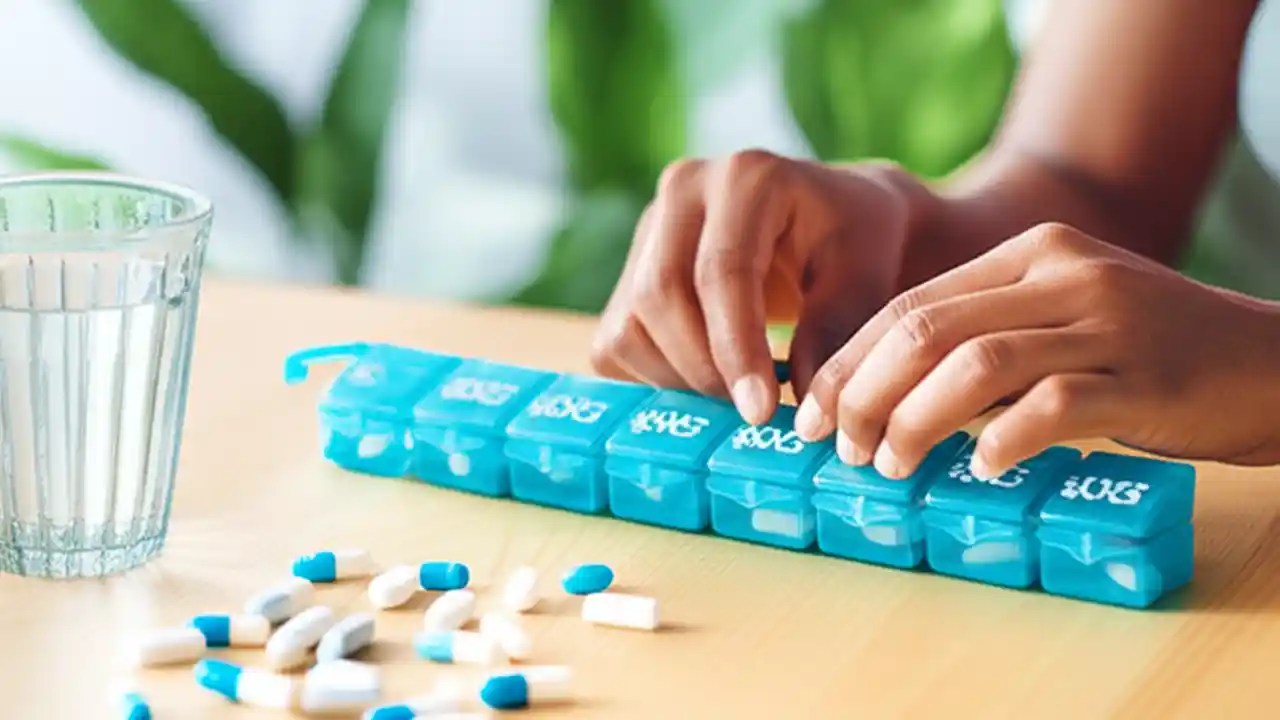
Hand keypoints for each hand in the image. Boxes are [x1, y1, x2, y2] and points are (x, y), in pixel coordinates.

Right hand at [590, 150, 924, 422]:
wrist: (833, 222)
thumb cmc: (857, 247)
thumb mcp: (866, 280)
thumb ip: (836, 334)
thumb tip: (805, 410)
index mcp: (747, 177)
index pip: (721, 270)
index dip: (735, 348)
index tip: (760, 412)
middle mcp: (683, 189)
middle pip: (659, 294)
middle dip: (703, 369)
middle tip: (751, 413)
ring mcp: (648, 229)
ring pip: (629, 325)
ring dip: (678, 380)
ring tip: (738, 395)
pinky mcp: (629, 270)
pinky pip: (615, 344)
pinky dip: (655, 379)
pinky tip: (709, 381)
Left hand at [794, 222, 1279, 476]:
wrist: (1269, 363)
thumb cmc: (1147, 352)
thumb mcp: (1062, 319)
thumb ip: (987, 340)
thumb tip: (888, 400)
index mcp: (1032, 252)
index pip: (910, 304)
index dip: (850, 362)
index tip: (814, 415)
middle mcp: (1063, 274)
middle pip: (928, 329)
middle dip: (866, 394)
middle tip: (842, 449)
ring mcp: (1106, 322)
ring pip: (977, 364)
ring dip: (916, 420)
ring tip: (892, 465)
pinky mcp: (1144, 377)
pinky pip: (1053, 405)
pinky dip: (1003, 438)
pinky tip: (981, 465)